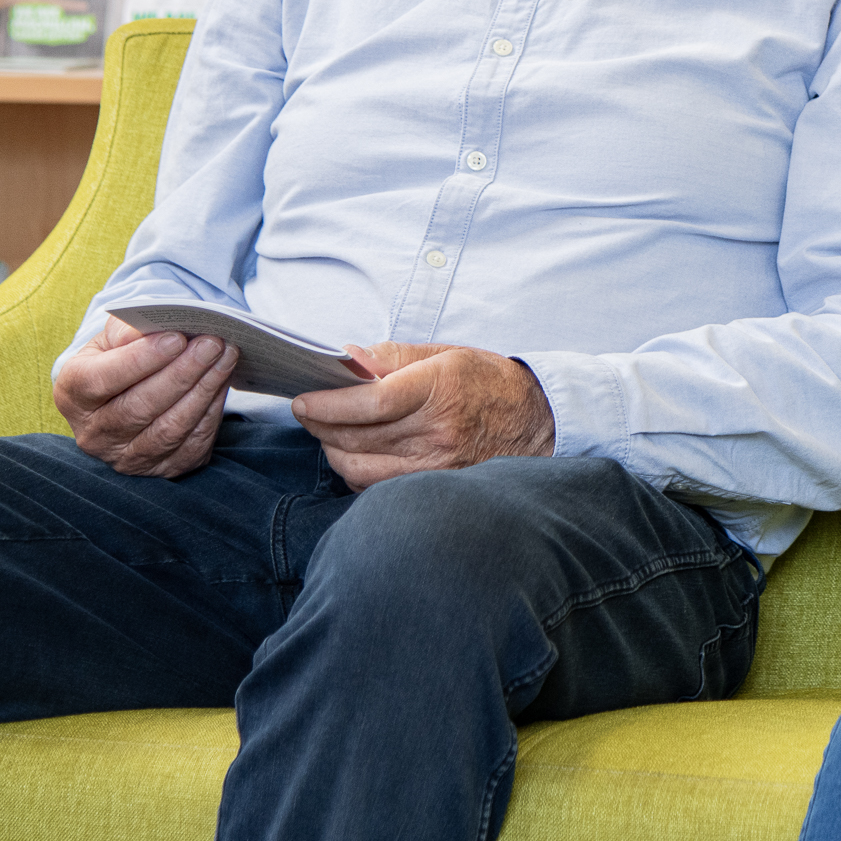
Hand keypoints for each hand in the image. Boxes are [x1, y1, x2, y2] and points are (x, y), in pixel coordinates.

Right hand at [54, 315, 236, 477]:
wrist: (125, 397)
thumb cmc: (118, 360)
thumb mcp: (110, 340)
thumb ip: (126, 330)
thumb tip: (157, 330)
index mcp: (72, 394)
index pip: (101, 380)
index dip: (140, 360)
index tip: (176, 338)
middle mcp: (94, 434)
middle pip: (139, 408)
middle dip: (181, 373)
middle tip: (212, 344)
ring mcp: (126, 458)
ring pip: (169, 429)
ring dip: (203, 390)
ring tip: (226, 356)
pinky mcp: (162, 469)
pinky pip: (192, 443)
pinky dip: (212, 411)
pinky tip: (223, 382)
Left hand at [291, 342, 554, 488]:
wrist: (538, 421)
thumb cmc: (488, 382)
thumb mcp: (445, 353)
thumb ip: (392, 356)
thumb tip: (346, 359)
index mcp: (439, 388)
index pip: (368, 402)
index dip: (327, 404)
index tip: (303, 399)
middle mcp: (438, 431)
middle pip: (356, 437)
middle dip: (320, 425)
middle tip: (308, 411)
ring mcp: (437, 465)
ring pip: (359, 468)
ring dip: (334, 450)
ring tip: (329, 432)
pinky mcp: (434, 486)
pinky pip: (377, 487)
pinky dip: (356, 472)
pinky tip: (356, 453)